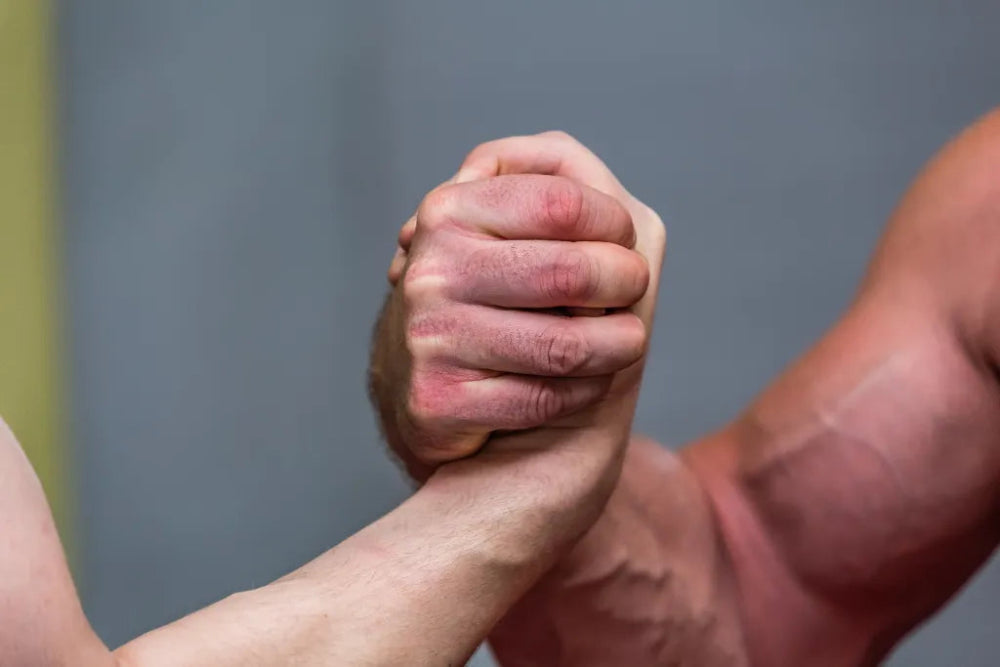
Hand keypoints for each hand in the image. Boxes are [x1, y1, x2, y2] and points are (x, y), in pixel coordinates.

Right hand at [371, 131, 665, 484]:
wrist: (427, 387)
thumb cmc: (492, 296)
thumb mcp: (509, 222)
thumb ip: (557, 180)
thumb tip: (599, 191)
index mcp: (448, 211)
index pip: (562, 202)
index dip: (613, 222)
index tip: (621, 239)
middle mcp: (432, 272)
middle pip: (569, 272)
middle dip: (625, 281)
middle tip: (630, 288)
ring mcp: (430, 339)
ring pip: (564, 346)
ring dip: (620, 344)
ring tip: (628, 339)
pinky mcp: (438, 402)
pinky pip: (544, 398)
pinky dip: (584, 391)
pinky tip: (586, 381)